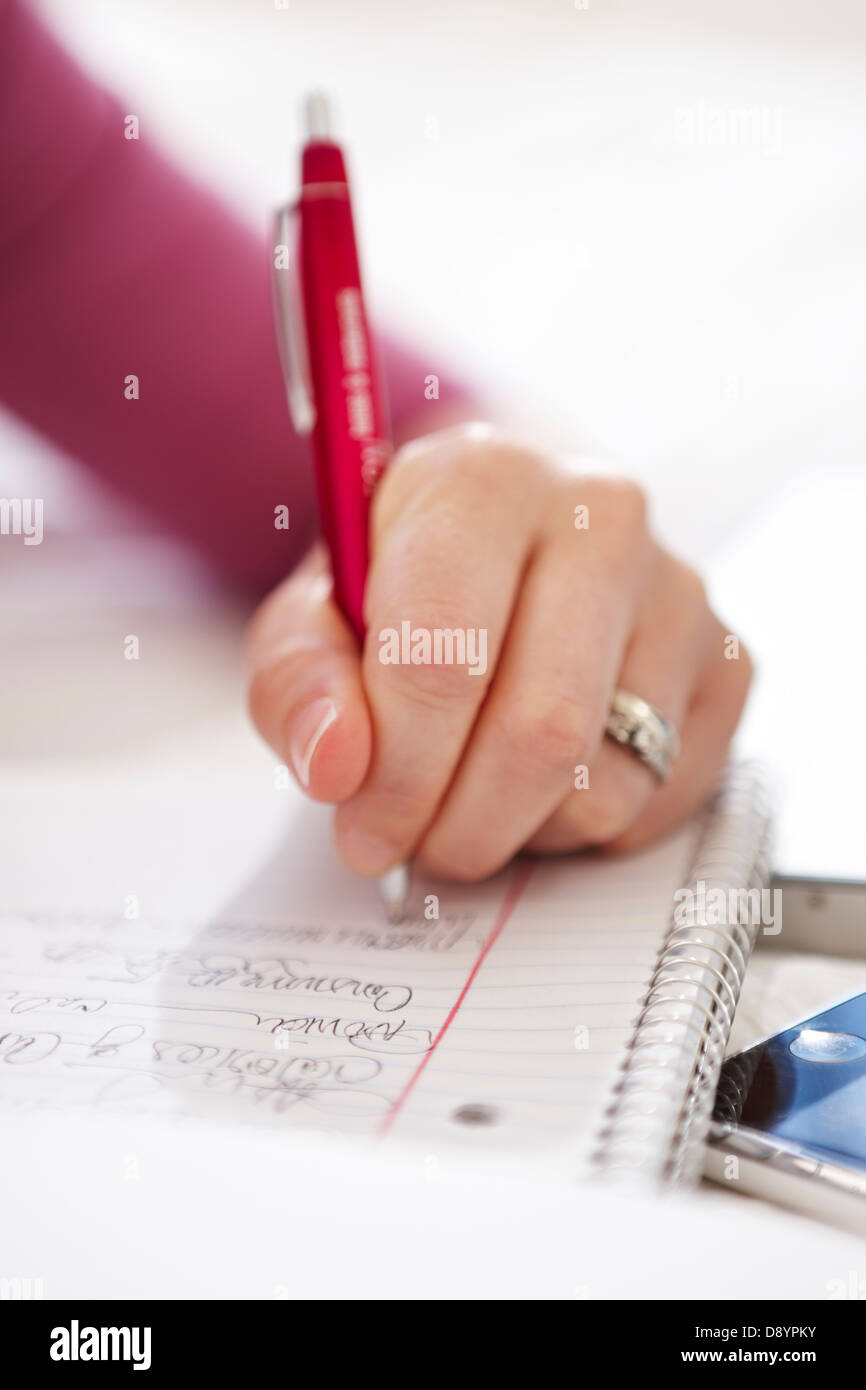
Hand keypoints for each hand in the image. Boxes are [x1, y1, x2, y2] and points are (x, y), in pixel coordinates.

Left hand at [246, 425, 751, 880]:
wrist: (513, 527)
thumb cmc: (409, 574)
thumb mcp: (316, 611)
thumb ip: (298, 682)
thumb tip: (339, 765)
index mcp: (488, 483)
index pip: (444, 661)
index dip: (395, 776)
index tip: (364, 830)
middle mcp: (604, 520)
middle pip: (539, 734)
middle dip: (460, 825)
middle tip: (413, 844)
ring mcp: (681, 593)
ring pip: (606, 786)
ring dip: (521, 830)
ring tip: (475, 789)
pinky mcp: (728, 663)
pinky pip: (660, 802)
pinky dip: (588, 827)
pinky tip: (545, 776)